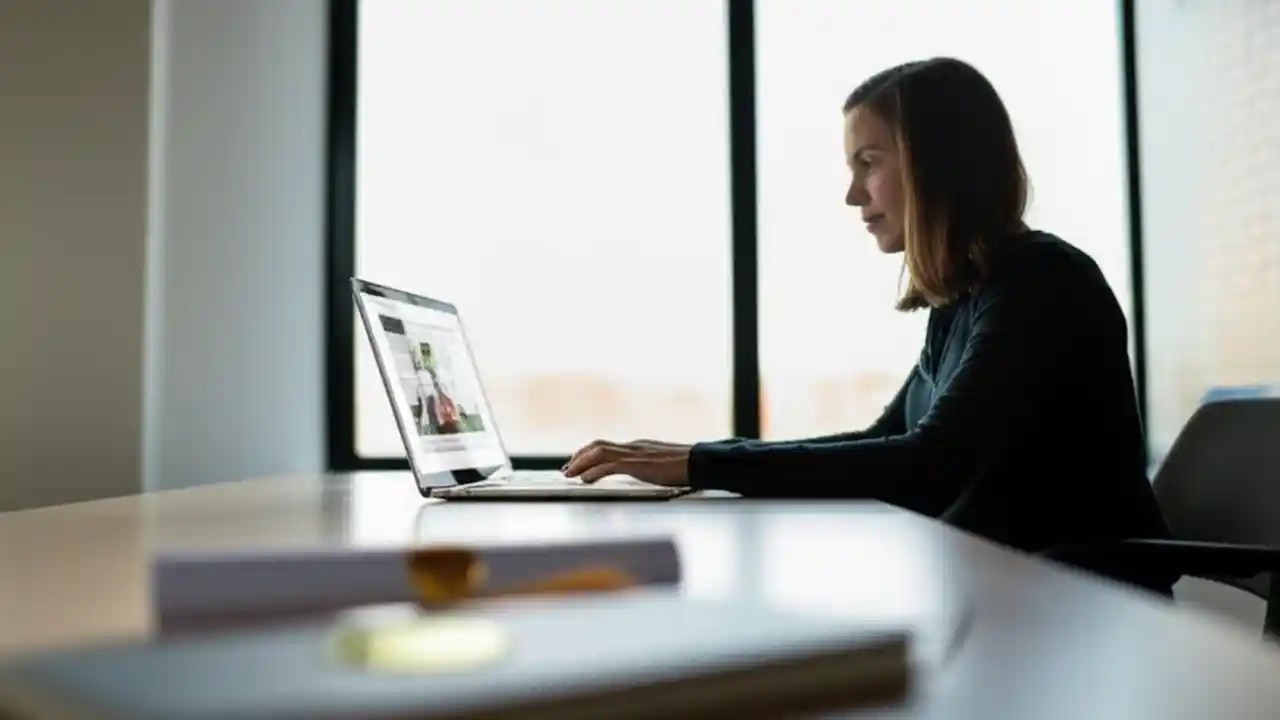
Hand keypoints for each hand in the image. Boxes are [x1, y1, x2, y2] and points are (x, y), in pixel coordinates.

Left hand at [562, 439, 692, 486]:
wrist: (699, 462)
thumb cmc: (687, 466)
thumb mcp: (663, 465)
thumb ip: (649, 467)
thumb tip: (646, 472)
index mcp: (639, 447)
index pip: (608, 446)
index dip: (590, 454)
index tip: (579, 463)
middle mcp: (633, 446)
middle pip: (598, 445)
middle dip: (579, 456)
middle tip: (567, 468)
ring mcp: (633, 453)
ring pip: (598, 452)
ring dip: (580, 462)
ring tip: (569, 473)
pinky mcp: (635, 463)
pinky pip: (607, 465)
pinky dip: (593, 471)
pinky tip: (584, 479)